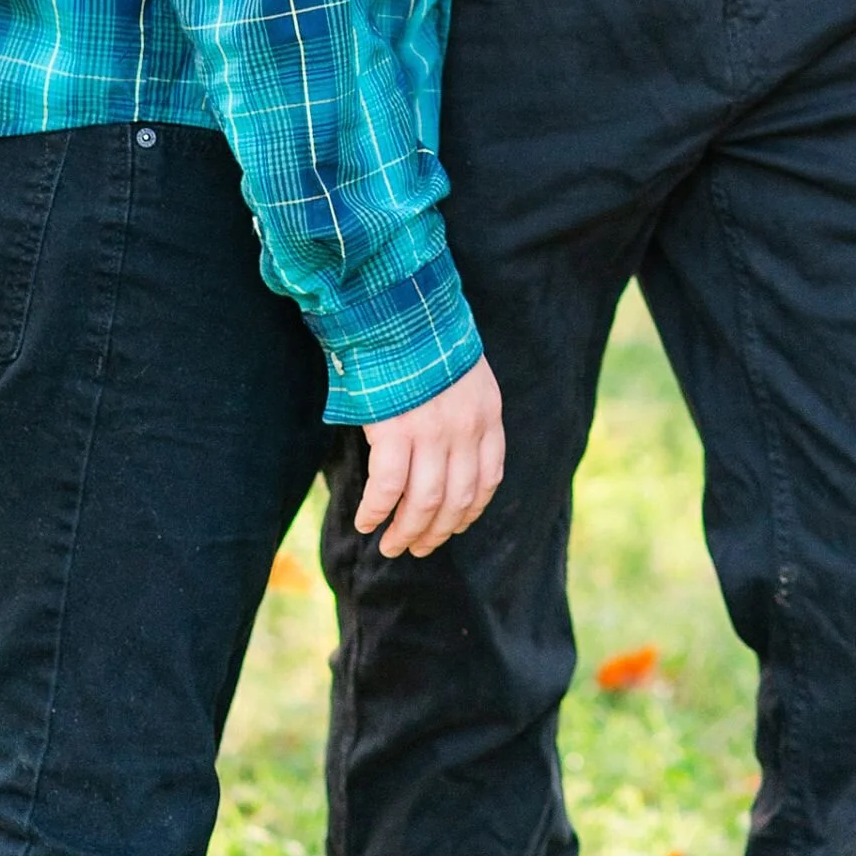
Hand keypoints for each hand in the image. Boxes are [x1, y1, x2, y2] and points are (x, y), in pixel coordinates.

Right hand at [354, 356, 504, 558]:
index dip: (469, 512)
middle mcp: (466, 428)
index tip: (452, 527)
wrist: (400, 307)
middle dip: (435, 533)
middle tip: (415, 549)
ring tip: (390, 546)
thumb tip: (450, 456)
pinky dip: (376, 510)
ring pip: (423, 502)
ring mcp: (432, 431)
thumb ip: (466, 413)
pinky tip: (366, 521)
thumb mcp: (466, 375)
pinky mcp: (396, 429)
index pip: (488, 479)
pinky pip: (388, 487)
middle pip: (456, 500)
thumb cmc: (426, 340)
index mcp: (487, 414)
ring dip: (406, 533)